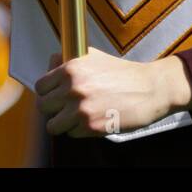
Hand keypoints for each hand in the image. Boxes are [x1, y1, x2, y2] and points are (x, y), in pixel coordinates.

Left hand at [34, 47, 191, 137]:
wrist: (152, 88)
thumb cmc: (123, 73)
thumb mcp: (95, 57)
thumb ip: (70, 59)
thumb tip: (50, 63)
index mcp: (71, 68)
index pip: (40, 87)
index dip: (48, 93)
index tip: (56, 96)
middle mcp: (73, 88)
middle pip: (44, 107)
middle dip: (55, 109)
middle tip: (68, 108)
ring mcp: (81, 109)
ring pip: (53, 125)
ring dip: (65, 123)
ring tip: (80, 117)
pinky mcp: (90, 126)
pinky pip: (72, 134)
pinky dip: (81, 131)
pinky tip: (95, 120)